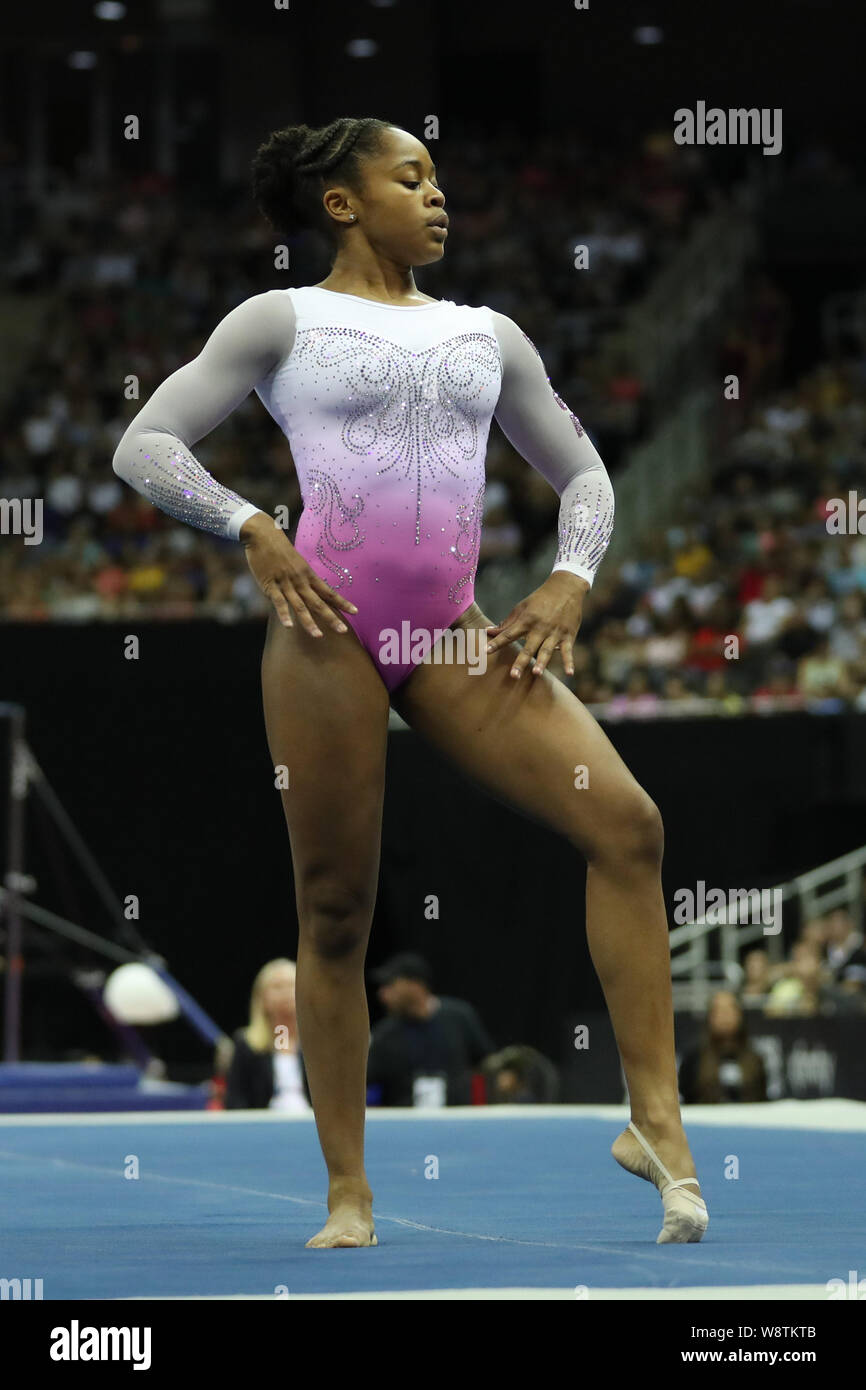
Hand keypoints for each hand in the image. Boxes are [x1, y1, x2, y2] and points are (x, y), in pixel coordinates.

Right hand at [240, 512, 357, 635]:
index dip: (342, 603)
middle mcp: (300, 580)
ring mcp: (285, 583)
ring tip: (318, 635)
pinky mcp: (270, 584)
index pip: (329, 592)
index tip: (356, 612)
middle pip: (318, 602)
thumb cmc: (279, 549)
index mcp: (308, 574)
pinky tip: (289, 626)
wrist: (262, 534)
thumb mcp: (296, 563)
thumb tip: (308, 591)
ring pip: (300, 605)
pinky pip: (278, 601)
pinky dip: (284, 614)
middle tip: (343, 631)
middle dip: (331, 617)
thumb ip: (302, 578)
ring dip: (309, 622)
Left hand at [484, 571, 588, 678]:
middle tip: (513, 676)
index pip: (509, 634)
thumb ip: (507, 623)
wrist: (566, 587)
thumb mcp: (522, 607)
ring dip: (542, 662)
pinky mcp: (568, 636)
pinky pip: (568, 651)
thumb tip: (488, 631)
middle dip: (521, 662)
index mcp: (526, 620)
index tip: (486, 651)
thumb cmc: (540, 599)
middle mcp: (540, 628)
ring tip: (536, 674)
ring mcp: (555, 633)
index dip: (497, 642)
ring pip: (547, 650)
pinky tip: (570, 673)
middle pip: (528, 648)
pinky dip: (569, 662)